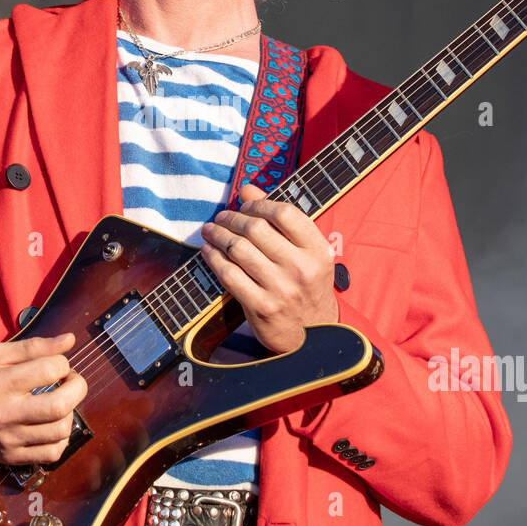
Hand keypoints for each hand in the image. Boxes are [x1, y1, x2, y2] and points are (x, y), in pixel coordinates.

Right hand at [0, 333, 86, 463]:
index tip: (58, 364)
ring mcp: (7, 440)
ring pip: (60, 432)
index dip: (63, 363)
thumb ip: (34, 346)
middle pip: (59, 406)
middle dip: (77, 388)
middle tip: (71, 381)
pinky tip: (53, 424)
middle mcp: (2, 414)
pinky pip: (52, 454)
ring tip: (60, 401)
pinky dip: (61, 438)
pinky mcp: (10, 457)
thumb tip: (69, 340)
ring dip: (70, 413)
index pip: (49, 370)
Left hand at [200, 182, 337, 353]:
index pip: (285, 213)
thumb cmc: (307, 287)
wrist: (313, 336)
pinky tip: (209, 251)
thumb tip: (247, 189)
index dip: (259, 204)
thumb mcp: (307, 253)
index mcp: (318, 251)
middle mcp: (301, 268)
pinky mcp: (260, 307)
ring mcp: (280, 289)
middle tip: (222, 217)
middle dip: (232, 218)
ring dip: (218, 235)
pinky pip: (228, 274)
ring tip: (211, 230)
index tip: (246, 206)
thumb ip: (281, 220)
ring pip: (238, 249)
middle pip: (256, 229)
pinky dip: (214, 258)